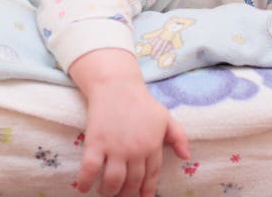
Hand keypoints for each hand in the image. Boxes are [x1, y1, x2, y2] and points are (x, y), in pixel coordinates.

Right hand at [70, 49, 190, 196]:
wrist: (117, 85)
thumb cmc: (141, 101)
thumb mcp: (165, 117)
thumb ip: (178, 137)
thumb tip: (187, 156)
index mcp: (152, 145)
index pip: (151, 176)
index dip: (147, 189)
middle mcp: (135, 150)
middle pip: (132, 182)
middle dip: (126, 194)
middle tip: (121, 195)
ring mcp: (115, 148)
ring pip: (113, 181)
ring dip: (109, 191)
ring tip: (105, 191)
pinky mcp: (96, 143)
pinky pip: (90, 170)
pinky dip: (86, 181)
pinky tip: (84, 187)